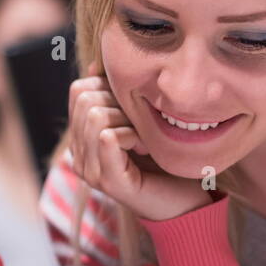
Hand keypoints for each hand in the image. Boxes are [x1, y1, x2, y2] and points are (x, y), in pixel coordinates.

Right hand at [66, 74, 212, 220]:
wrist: (187, 199)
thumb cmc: (166, 156)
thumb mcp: (137, 118)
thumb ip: (116, 96)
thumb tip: (96, 66)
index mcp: (81, 139)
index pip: (78, 90)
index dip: (109, 88)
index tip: (134, 110)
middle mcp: (78, 156)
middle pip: (84, 98)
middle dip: (119, 103)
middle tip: (141, 125)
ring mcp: (90, 171)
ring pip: (95, 116)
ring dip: (128, 120)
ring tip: (144, 138)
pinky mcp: (107, 182)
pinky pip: (108, 136)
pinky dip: (132, 134)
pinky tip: (146, 148)